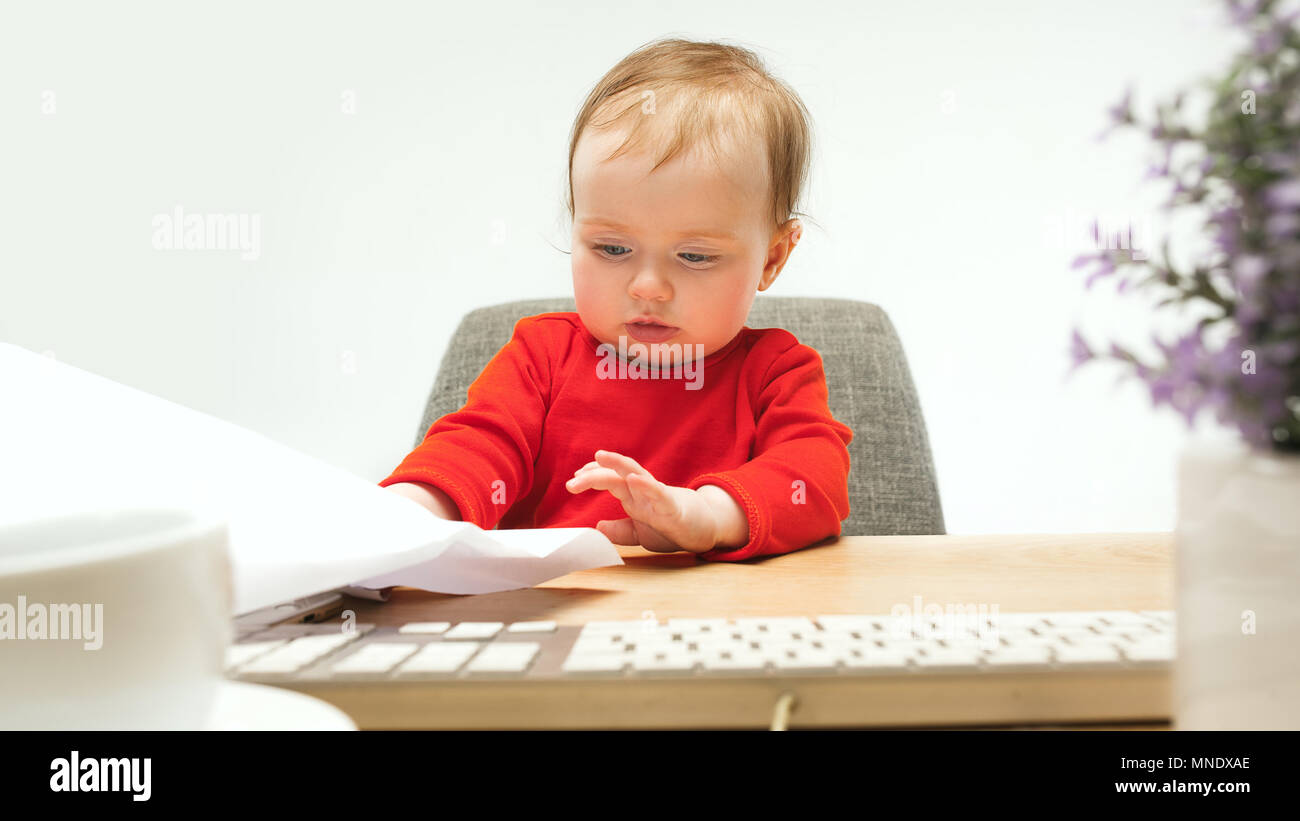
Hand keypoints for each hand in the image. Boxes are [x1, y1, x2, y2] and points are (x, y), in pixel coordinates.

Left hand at [564, 450, 718, 552]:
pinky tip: (632, 479)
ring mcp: (657, 496)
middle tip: (571, 482)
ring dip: (617, 464)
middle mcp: (643, 491)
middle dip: (593, 474)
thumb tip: (597, 527)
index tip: (573, 480)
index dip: (591, 477)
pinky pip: (658, 492)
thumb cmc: (672, 527)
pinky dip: (645, 485)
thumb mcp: (640, 533)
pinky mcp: (672, 506)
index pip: (609, 480)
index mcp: (634, 497)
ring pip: (636, 474)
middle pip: (616, 475)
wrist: (704, 529)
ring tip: (599, 457)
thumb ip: (620, 531)